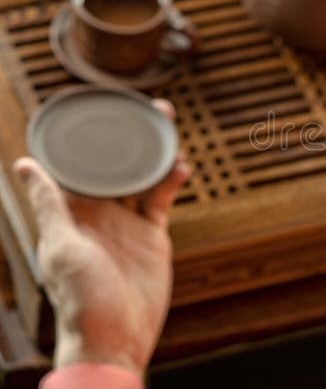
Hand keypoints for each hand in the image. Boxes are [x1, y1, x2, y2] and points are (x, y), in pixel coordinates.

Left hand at [13, 99, 190, 374]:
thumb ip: (50, 205)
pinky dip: (171, 181)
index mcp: (72, 210)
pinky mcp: (151, 234)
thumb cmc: (80, 298)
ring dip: (156, 153)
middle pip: (117, 165)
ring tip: (171, 129)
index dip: (94, 136)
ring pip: (142, 177)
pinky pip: (161, 199)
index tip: (108, 107)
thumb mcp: (62, 246)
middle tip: (153, 108)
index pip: (82, 164)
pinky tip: (182, 167)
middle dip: (133, 137)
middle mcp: (99, 211)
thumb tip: (25, 163)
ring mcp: (126, 222)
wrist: (116, 336)